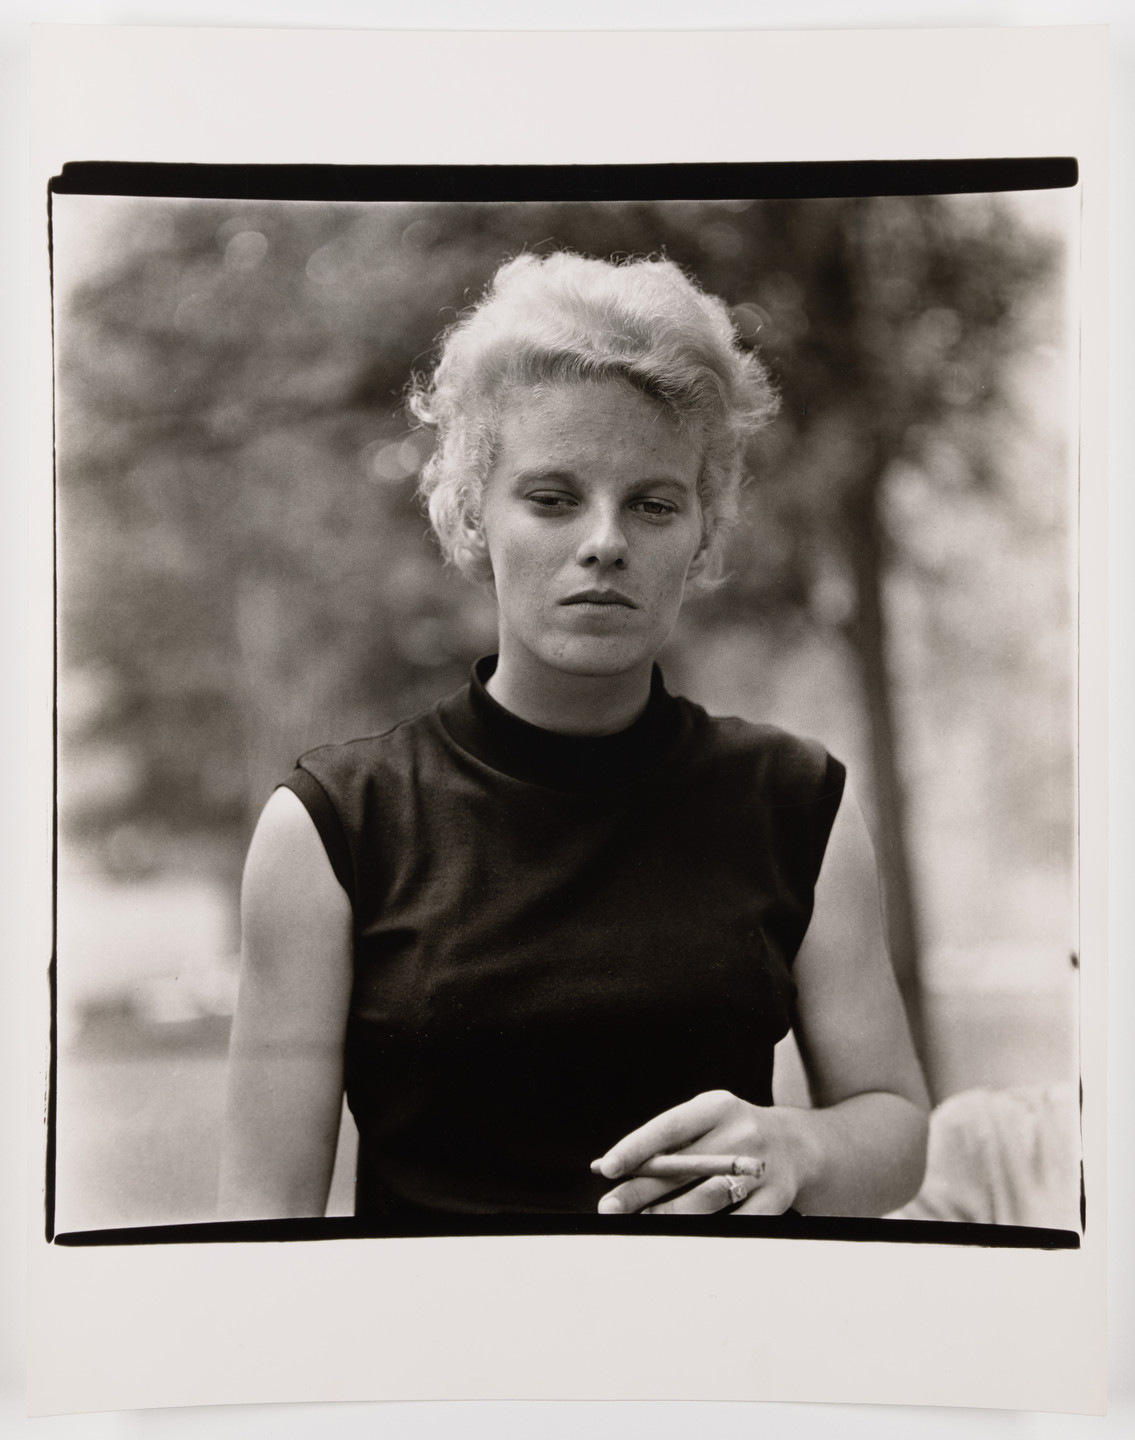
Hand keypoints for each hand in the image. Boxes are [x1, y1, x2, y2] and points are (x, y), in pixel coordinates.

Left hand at [591, 1090, 806, 1214]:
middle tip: (610, 1208)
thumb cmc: (734, 1134)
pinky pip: (737, 1223)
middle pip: (683, 1168)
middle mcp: (742, 1133)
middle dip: (641, 1191)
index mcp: (718, 1107)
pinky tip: (683, 1238)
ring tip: (639, 1225)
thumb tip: (607, 1167)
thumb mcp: (705, 1123)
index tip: (607, 1167)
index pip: (670, 1126)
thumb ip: (663, 1144)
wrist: (797, 1145)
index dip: (636, 1147)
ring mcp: (761, 1167)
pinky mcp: (777, 1198)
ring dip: (668, 1215)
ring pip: (707, 1198)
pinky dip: (708, 1232)